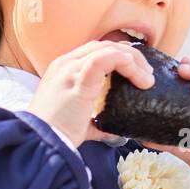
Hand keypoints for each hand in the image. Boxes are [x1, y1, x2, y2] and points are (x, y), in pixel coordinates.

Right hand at [27, 40, 154, 147]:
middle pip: (105, 45)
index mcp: (64, 69)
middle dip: (131, 56)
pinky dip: (126, 63)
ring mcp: (70, 68)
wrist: (42, 142)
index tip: (138, 73)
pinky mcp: (78, 78)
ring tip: (147, 78)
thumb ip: (98, 121)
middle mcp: (65, 63)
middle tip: (147, 75)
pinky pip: (105, 58)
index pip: (96, 51)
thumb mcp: (80, 122)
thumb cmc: (57, 134)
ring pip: (109, 48)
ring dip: (133, 60)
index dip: (120, 56)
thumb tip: (117, 129)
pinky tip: (139, 76)